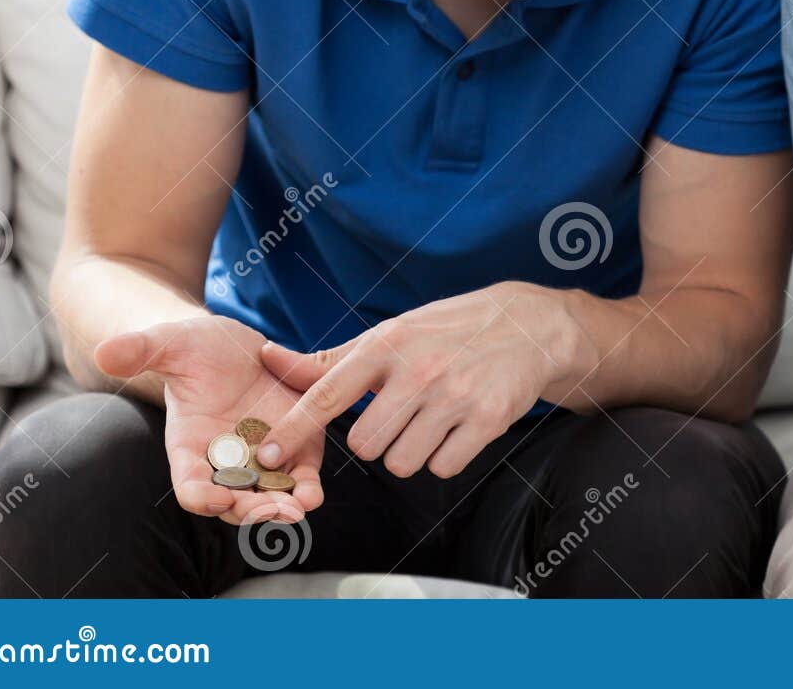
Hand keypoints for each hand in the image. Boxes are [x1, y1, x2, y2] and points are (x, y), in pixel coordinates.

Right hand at [94, 315, 322, 525]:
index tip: (218, 497)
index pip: (190, 485)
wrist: (233, 346)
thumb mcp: (168, 343)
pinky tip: (313, 493)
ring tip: (299, 508)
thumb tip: (104, 351)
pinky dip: (306, 486)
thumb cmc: (192, 347)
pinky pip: (299, 473)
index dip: (201, 496)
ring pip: (268, 495)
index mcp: (188, 446)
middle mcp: (223, 461)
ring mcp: (259, 457)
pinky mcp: (293, 444)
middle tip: (270, 511)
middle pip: (233, 500)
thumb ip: (139, 350)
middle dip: (250, 509)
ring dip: (282, 506)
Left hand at [255, 283, 575, 478]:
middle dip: (375, 440)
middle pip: (364, 445)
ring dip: (409, 451)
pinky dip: (444, 457)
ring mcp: (455, 396)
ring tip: (428, 422)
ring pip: (402, 463)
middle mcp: (419, 370)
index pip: (327, 393)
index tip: (265, 457)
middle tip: (397, 416)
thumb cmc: (446, 331)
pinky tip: (455, 428)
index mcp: (387, 344)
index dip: (292, 429)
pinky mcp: (488, 419)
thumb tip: (268, 357)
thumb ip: (328, 359)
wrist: (527, 326)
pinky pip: (443, 467)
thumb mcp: (389, 334)